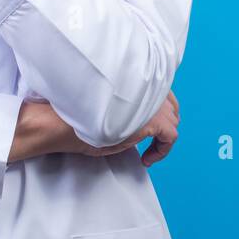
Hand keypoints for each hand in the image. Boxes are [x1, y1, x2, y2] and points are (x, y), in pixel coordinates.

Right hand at [60, 91, 180, 166]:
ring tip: (147, 151)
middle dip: (164, 124)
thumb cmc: (78, 117)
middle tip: (151, 141)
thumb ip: (128, 106)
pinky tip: (147, 158)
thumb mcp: (108, 108)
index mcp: (135, 80)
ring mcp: (153, 103)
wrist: (66, 122)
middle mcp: (147, 88)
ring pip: (172, 121)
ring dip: (161, 137)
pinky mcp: (154, 121)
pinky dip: (162, 150)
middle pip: (170, 106)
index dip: (158, 111)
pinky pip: (171, 137)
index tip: (148, 128)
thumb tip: (141, 118)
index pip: (161, 92)